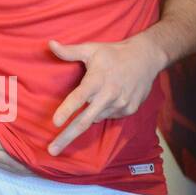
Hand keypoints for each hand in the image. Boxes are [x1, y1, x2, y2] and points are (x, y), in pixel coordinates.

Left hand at [45, 35, 164, 155]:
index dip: (66, 110)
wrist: (146, 58)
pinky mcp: (129, 110)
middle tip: (52, 150)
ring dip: (88, 115)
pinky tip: (107, 98)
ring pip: (95, 118)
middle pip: (84, 120)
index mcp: (96, 81)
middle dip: (67, 137)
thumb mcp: (91, 49)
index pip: (78, 98)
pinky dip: (102, 111)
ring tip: (97, 95)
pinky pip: (108, 116)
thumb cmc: (113, 53)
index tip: (55, 123)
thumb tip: (50, 44)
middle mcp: (108, 95)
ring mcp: (120, 105)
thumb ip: (69, 51)